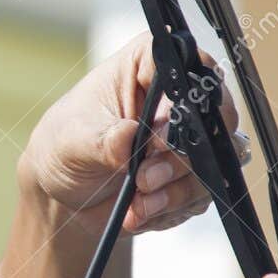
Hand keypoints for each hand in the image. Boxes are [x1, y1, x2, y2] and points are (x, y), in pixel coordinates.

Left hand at [17, 33, 243, 235]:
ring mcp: (189, 138)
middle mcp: (177, 99)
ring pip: (212, 163)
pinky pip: (201, 195)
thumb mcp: (74, 140)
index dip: (185, 104)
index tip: (158, 139)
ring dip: (174, 190)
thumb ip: (105, 139)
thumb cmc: (65, 146)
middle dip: (180, 159)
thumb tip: (129, 138)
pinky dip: (170, 208)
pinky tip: (139, 210)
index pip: (189, 69)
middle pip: (214, 121)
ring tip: (137, 200)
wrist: (63, 192)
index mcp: (148, 67)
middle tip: (143, 178)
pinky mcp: (192, 175)